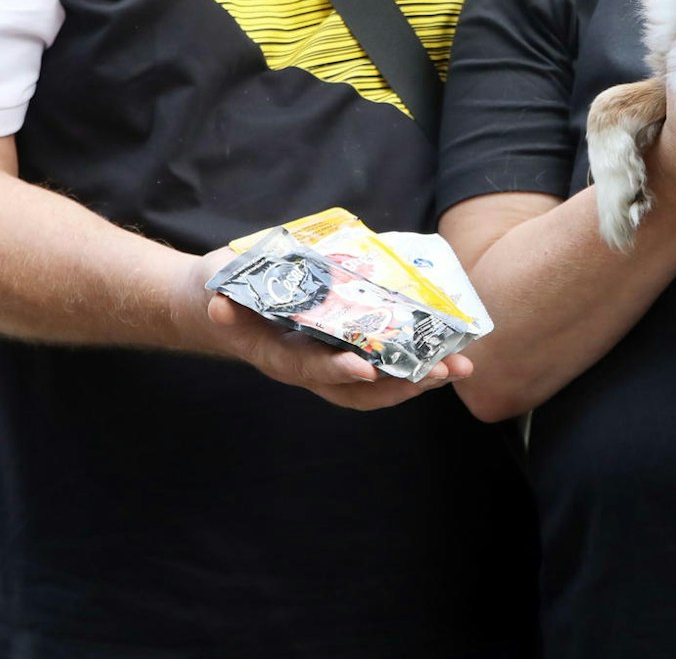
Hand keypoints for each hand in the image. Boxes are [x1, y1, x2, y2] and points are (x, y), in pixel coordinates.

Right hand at [190, 251, 468, 409]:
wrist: (220, 304)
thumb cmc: (223, 289)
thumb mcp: (218, 285)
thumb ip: (222, 297)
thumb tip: (220, 307)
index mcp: (275, 352)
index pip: (307, 367)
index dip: (334, 369)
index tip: (363, 366)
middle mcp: (304, 368)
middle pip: (355, 390)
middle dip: (399, 383)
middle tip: (440, 370)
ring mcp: (326, 365)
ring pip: (374, 387)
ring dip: (417, 381)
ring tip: (457, 367)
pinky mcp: (343, 354)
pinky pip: (380, 370)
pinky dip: (412, 366)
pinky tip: (445, 354)